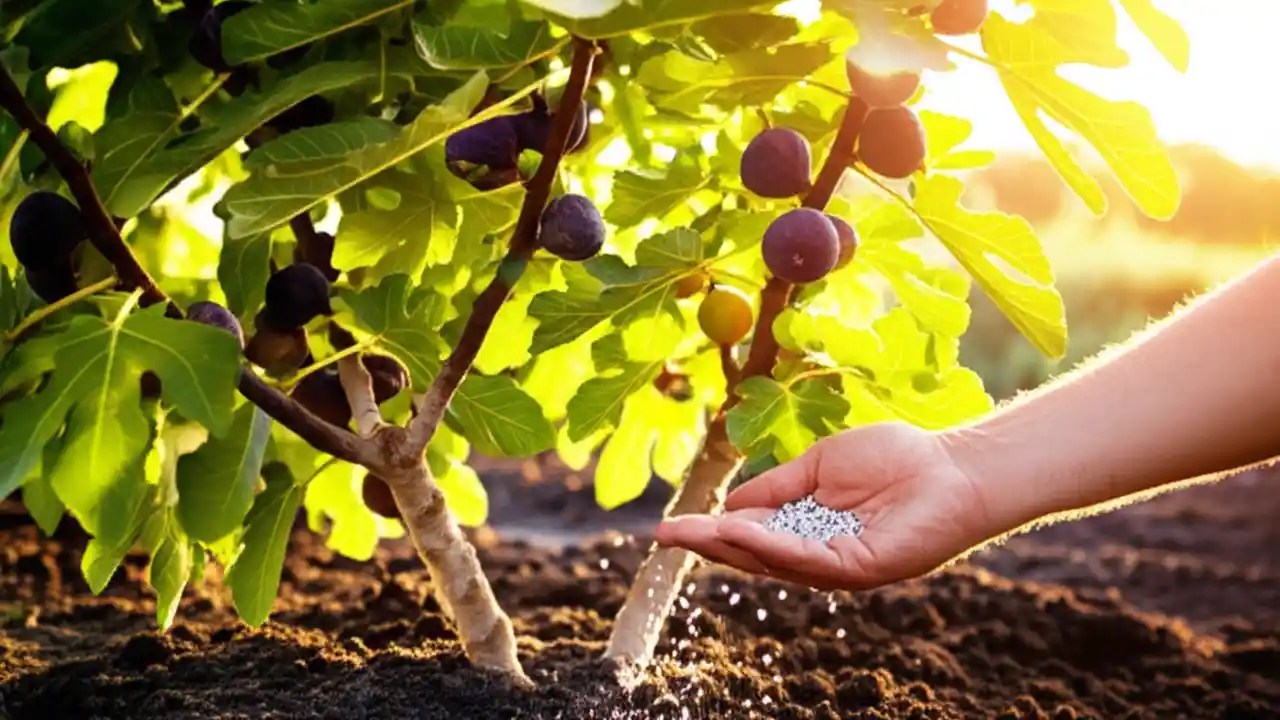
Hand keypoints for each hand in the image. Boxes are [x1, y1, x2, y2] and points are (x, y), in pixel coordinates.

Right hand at [655, 422, 994, 590]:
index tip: (669, 523)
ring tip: (690, 534)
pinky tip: (740, 530)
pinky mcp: (858, 568)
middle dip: (706, 545)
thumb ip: (778, 486)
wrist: (952, 466)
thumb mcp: (820, 466)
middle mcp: (816, 554)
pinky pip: (806, 558)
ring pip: (773, 562)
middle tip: (662, 536)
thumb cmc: (895, 459)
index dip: (709, 530)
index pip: (748, 534)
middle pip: (751, 555)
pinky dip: (771, 545)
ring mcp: (836, 565)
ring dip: (729, 547)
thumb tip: (730, 505)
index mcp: (805, 528)